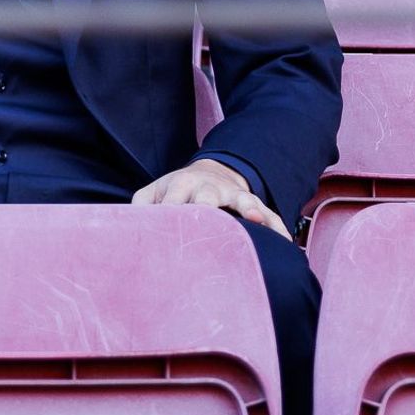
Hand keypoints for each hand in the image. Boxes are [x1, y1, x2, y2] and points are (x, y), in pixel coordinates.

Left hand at [134, 158, 283, 233]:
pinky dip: (276, 226)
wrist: (211, 172)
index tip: (167, 236)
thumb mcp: (152, 194)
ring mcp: (233, 194)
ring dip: (250, 210)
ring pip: (243, 201)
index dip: (170, 215)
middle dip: (207, 206)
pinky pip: (268, 214)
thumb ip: (139, 210)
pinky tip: (286, 242)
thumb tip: (127, 233)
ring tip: (256, 221)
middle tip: (206, 224)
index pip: (173, 201)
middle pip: (208, 195)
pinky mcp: (251, 204)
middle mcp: (209, 187)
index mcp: (181, 185)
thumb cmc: (176, 192)